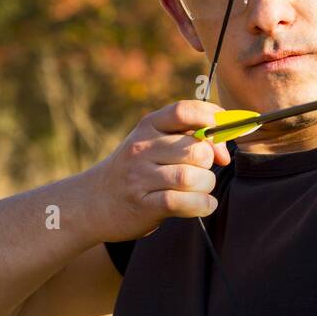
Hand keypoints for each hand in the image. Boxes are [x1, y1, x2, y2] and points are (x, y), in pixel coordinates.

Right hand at [85, 100, 232, 241]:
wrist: (94, 201)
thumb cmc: (139, 169)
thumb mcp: (155, 142)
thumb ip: (189, 136)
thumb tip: (223, 148)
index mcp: (148, 126)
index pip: (184, 111)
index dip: (211, 120)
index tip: (220, 138)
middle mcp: (142, 148)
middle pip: (196, 149)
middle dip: (209, 162)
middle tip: (202, 171)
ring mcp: (139, 177)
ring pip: (192, 177)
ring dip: (206, 185)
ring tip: (200, 189)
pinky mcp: (143, 204)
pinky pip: (182, 202)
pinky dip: (202, 204)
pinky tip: (203, 204)